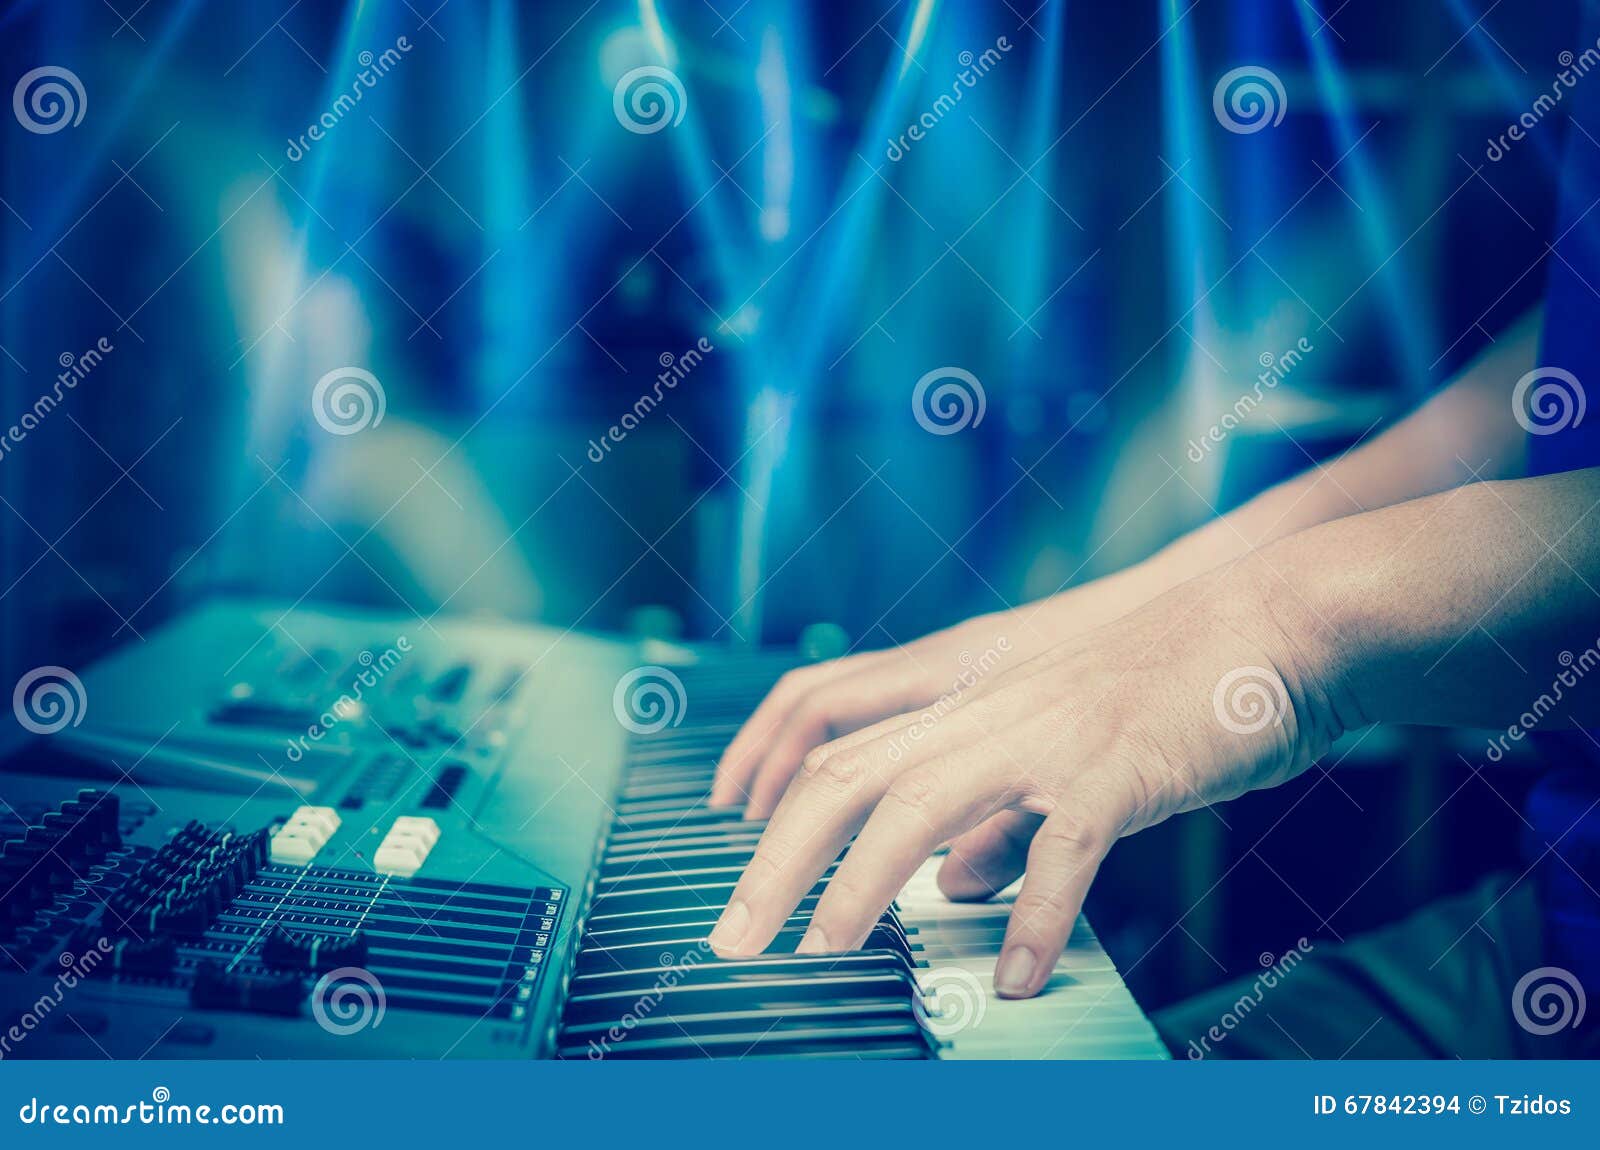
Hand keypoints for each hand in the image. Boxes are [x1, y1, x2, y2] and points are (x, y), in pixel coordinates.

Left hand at [707, 567, 1343, 997]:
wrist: (1280, 619)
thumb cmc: (1177, 684)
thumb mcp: (1067, 744)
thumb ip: (1002, 817)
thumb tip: (954, 882)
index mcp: (973, 704)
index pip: (838, 750)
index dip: (772, 806)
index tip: (737, 871)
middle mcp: (991, 711)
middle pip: (848, 778)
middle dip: (779, 860)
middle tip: (738, 939)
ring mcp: (1050, 732)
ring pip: (921, 803)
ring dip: (863, 881)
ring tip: (826, 949)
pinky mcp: (1122, 762)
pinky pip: (1062, 845)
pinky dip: (1035, 915)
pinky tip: (1016, 978)